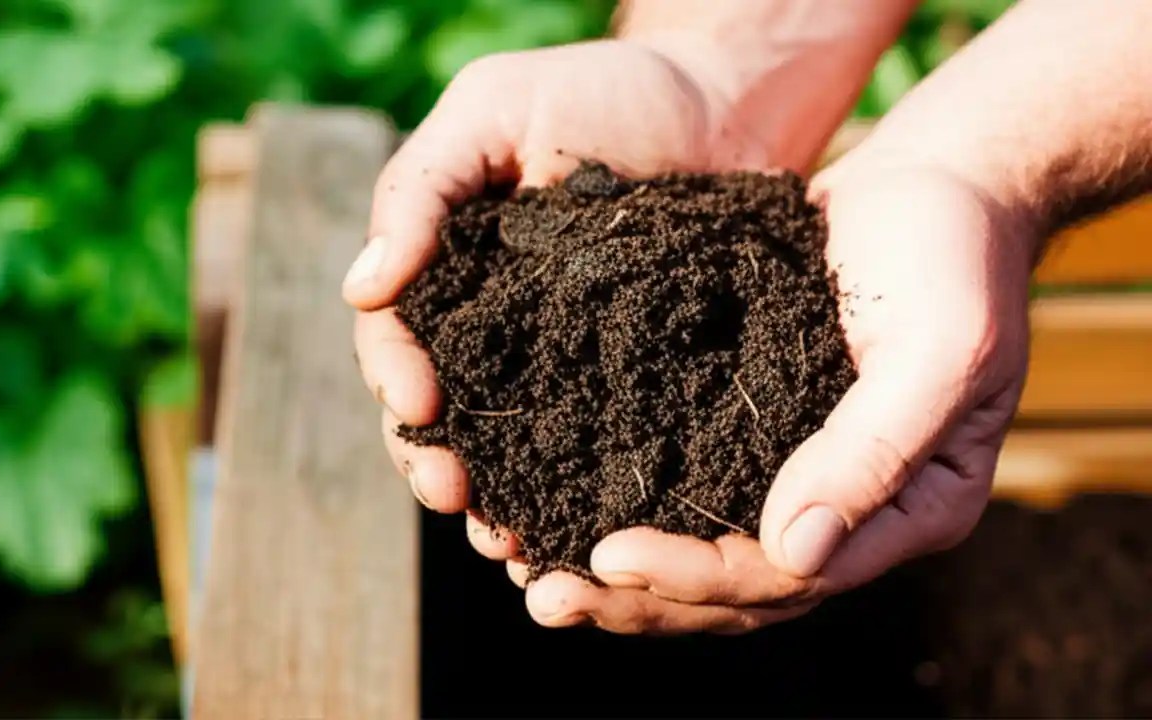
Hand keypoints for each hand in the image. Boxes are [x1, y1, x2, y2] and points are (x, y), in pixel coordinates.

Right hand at [346, 39, 828, 516]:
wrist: (725, 100)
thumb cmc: (602, 91)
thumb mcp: (493, 112)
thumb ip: (421, 189)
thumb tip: (359, 289)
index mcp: (449, 274)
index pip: (398, 339)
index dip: (396, 377)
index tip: (418, 403)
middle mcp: (498, 331)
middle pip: (446, 414)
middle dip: (437, 461)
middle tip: (452, 499)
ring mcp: (565, 362)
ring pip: (515, 448)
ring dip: (501, 501)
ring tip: (505, 544)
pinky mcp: (636, 381)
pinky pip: (599, 447)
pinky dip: (580, 496)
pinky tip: (579, 535)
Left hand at [528, 155, 1036, 633]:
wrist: (939, 184)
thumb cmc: (954, 255)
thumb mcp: (938, 348)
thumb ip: (875, 450)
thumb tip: (796, 553)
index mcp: (910, 510)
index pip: (791, 576)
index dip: (698, 576)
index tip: (610, 556)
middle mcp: (852, 509)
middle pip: (736, 586)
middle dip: (639, 596)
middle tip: (546, 597)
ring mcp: (802, 472)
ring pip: (705, 546)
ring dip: (621, 568)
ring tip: (530, 566)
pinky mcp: (756, 425)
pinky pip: (690, 481)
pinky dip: (629, 499)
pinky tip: (558, 494)